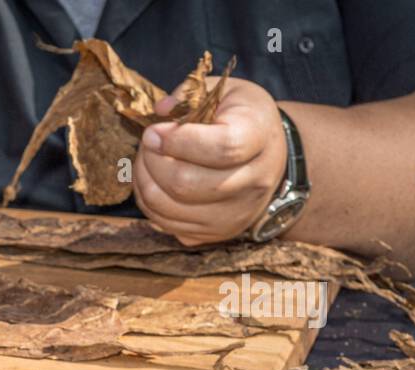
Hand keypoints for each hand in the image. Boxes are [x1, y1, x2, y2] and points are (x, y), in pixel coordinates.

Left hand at [132, 76, 288, 245]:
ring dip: (144, 182)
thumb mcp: (224, 91)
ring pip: (170, 208)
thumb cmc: (242, 118)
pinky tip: (152, 181)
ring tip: (144, 161)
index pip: (221, 148)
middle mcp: (254, 181)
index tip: (153, 131)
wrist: (270, 157)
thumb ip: (190, 94)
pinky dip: (149, 203)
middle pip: (187, 184)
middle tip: (145, 144)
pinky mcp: (217, 233)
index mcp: (259, 137)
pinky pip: (168, 225)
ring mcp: (236, 213)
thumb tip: (159, 112)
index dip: (178, 141)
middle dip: (152, 162)